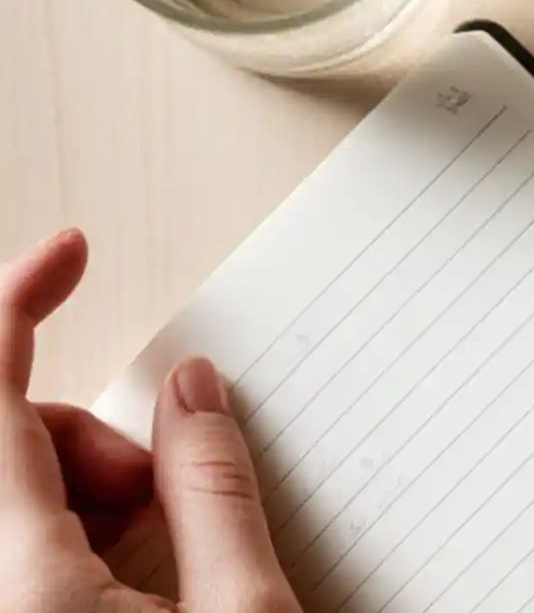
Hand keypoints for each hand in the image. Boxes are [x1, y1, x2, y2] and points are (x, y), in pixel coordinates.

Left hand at [0, 230, 300, 611]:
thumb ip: (213, 493)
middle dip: (82, 428)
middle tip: (160, 477)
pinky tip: (127, 574)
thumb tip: (193, 390)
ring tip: (158, 534)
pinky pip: (11, 544)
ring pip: (5, 491)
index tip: (69, 255)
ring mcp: (0, 610)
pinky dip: (65, 529)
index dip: (17, 303)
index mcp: (22, 588)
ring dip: (78, 484)